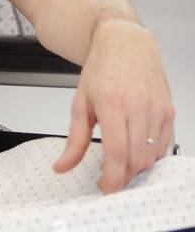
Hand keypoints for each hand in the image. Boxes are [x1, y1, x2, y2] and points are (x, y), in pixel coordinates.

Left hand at [53, 21, 175, 192]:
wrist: (126, 43)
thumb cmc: (102, 68)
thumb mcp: (80, 102)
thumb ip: (74, 139)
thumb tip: (63, 165)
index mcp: (113, 104)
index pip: (118, 153)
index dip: (113, 178)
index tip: (104, 188)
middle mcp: (138, 106)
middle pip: (136, 159)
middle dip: (123, 177)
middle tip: (109, 178)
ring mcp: (157, 109)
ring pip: (151, 156)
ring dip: (136, 169)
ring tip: (120, 165)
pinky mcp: (168, 111)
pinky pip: (163, 145)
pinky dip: (150, 157)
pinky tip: (136, 153)